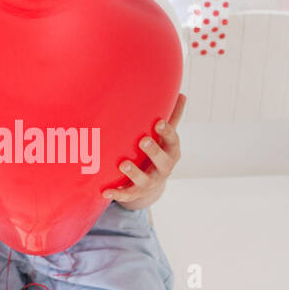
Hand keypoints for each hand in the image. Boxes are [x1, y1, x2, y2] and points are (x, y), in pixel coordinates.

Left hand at [101, 92, 186, 210]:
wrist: (153, 185)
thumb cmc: (159, 151)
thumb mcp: (166, 137)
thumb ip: (172, 117)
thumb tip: (182, 94)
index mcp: (171, 152)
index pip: (172, 141)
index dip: (167, 132)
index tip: (159, 122)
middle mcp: (164, 169)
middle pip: (162, 162)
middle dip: (153, 151)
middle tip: (143, 140)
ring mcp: (151, 182)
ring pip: (144, 180)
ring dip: (134, 173)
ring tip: (123, 164)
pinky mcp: (137, 193)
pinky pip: (127, 195)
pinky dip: (117, 194)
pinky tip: (105, 192)